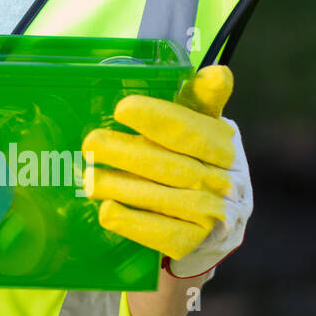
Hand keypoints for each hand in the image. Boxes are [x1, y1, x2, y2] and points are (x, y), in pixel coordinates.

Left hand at [81, 65, 251, 277]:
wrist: (211, 227)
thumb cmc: (196, 162)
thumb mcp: (200, 128)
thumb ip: (201, 100)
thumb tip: (218, 72)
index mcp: (225, 146)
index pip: (192, 131)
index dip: (157, 118)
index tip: (121, 109)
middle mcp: (227, 182)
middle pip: (172, 166)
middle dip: (126, 153)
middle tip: (89, 144)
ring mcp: (216, 216)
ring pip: (165, 199)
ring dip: (122, 187)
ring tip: (88, 179)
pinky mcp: (197, 243)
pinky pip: (163, 234)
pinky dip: (134, 223)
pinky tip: (107, 211)